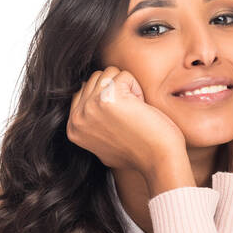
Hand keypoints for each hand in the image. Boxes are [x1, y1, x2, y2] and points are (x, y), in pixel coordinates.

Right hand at [66, 66, 186, 179]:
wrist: (159, 159)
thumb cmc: (140, 152)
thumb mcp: (103, 144)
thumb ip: (92, 125)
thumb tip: (89, 103)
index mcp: (73, 128)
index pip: (84, 91)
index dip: (108, 98)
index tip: (120, 119)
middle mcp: (78, 118)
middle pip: (96, 79)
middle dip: (117, 91)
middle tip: (129, 115)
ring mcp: (91, 106)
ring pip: (109, 73)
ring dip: (127, 88)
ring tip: (134, 111)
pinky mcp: (108, 97)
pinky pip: (124, 75)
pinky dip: (137, 89)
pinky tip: (141, 108)